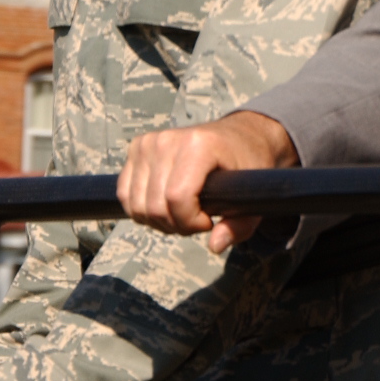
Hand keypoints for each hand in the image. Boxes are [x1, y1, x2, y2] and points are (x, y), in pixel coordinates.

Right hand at [120, 110, 297, 252]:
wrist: (240, 135)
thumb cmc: (248, 164)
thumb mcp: (254, 195)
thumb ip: (239, 225)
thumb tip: (215, 245)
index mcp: (199, 145)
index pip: (177, 198)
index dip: (191, 222)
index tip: (210, 220)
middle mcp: (168, 139)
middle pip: (155, 206)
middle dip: (176, 225)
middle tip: (198, 218)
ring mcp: (149, 142)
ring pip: (136, 204)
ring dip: (159, 220)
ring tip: (183, 211)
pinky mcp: (138, 147)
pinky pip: (125, 194)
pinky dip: (142, 209)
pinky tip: (166, 205)